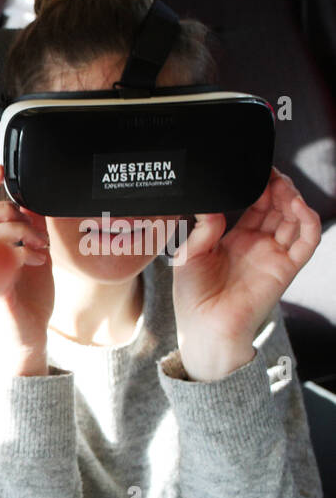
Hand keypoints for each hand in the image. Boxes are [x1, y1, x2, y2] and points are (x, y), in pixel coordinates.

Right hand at [0, 164, 53, 375]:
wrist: (31, 338)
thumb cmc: (30, 299)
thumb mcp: (37, 251)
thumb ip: (32, 225)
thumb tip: (34, 197)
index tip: (0, 167)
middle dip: (7, 209)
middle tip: (31, 226)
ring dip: (19, 229)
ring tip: (39, 245)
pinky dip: (23, 251)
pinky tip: (38, 260)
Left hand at [171, 168, 321, 380]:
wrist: (203, 328)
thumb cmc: (193, 297)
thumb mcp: (189, 256)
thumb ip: (203, 229)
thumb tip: (211, 204)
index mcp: (235, 240)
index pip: (255, 205)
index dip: (258, 186)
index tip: (254, 169)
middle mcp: (258, 245)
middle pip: (278, 207)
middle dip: (277, 187)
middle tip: (270, 171)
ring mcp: (274, 255)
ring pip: (295, 218)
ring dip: (292, 198)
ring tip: (282, 184)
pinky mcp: (286, 268)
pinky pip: (307, 241)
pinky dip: (307, 220)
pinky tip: (297, 205)